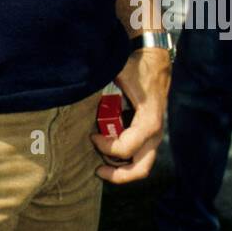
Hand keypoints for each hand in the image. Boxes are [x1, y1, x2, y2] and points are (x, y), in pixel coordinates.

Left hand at [92, 49, 169, 183]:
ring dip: (121, 168)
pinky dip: (124, 157)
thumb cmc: (135, 65)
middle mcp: (155, 132)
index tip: (92, 136)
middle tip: (98, 170)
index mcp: (149, 121)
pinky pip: (139, 153)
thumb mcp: (118, 73)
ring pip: (142, 164)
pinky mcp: (150, 130)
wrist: (153, 55)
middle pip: (141, 168)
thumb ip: (101, 87)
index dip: (106, 147)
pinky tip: (107, 148)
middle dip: (118, 175)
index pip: (127, 148)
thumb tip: (76, 91)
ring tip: (101, 161)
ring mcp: (155, 133)